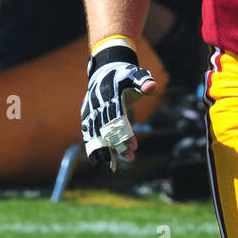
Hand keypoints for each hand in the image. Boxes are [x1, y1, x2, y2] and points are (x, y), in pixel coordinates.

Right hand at [81, 39, 156, 170]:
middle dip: (118, 144)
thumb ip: (145, 82)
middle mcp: (98, 102)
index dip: (125, 132)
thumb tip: (151, 88)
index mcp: (111, 93)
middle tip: (130, 158)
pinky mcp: (86, 115)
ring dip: (104, 150)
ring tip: (111, 167)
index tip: (134, 146)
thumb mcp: (137, 75)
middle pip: (107, 127)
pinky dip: (91, 146)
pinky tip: (98, 162)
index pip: (118, 117)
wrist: (105, 70)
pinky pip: (87, 132)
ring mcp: (90, 109)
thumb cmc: (125, 75)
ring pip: (96, 133)